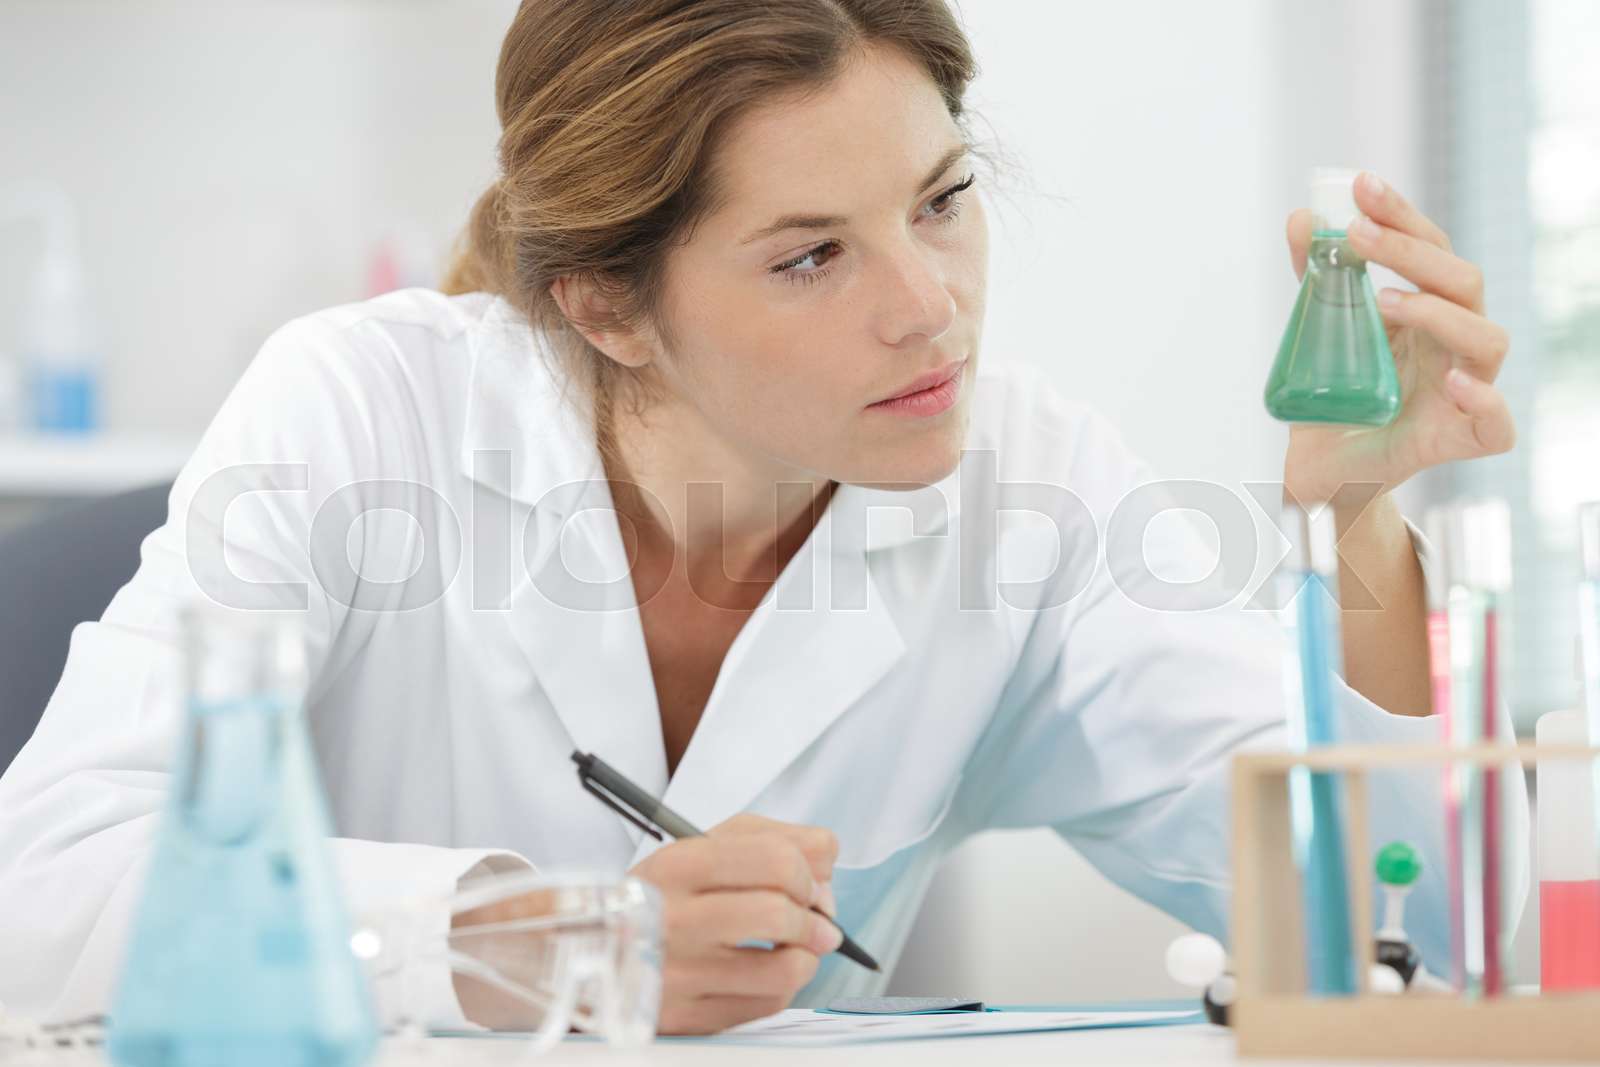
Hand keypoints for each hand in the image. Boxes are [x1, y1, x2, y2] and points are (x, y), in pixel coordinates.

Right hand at [628, 814, 841, 1033]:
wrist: (602, 942)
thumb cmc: (669, 891)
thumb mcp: (708, 844)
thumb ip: (775, 838)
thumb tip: (828, 868)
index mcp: (680, 866)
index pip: (774, 859)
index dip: (808, 872)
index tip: (809, 883)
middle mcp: (675, 919)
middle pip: (780, 914)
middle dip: (816, 917)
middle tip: (816, 917)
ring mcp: (681, 973)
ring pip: (784, 968)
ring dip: (808, 955)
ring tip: (799, 946)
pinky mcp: (689, 1016)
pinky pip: (768, 1004)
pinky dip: (784, 985)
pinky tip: (768, 970)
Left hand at [1281, 171, 1514, 504]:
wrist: (1324, 469)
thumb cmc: (1334, 399)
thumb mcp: (1319, 334)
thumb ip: (1316, 280)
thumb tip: (1302, 218)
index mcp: (1428, 310)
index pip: (1431, 249)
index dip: (1402, 215)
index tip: (1361, 185)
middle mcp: (1453, 343)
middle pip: (1463, 281)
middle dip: (1411, 250)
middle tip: (1355, 232)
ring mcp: (1463, 389)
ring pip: (1487, 339)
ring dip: (1439, 312)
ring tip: (1384, 300)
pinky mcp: (1461, 439)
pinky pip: (1497, 424)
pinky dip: (1484, 402)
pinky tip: (1456, 384)